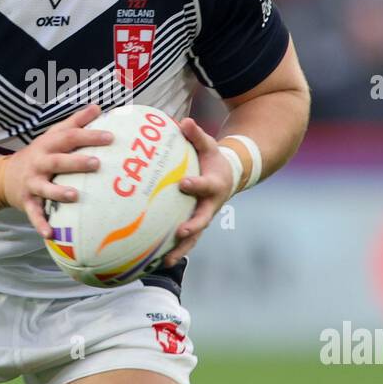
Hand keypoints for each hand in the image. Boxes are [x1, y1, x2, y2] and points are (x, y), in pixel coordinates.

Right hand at [4, 103, 113, 237]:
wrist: (3, 177)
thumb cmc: (39, 154)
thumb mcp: (53, 135)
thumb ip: (75, 122)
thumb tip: (98, 107)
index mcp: (48, 145)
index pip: (69, 137)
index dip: (89, 136)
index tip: (110, 137)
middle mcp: (39, 163)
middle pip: (57, 161)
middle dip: (76, 162)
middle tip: (96, 163)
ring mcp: (32, 183)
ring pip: (45, 188)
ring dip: (59, 192)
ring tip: (75, 195)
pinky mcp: (27, 202)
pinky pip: (34, 214)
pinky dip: (41, 224)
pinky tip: (51, 234)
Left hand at [161, 117, 233, 267]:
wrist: (229, 176)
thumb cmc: (212, 158)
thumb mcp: (208, 144)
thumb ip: (196, 135)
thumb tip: (184, 121)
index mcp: (214, 185)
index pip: (205, 185)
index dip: (196, 185)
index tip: (184, 184)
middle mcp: (210, 205)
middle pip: (202, 220)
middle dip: (192, 228)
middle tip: (179, 233)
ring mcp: (203, 218)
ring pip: (194, 237)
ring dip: (181, 249)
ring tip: (166, 262)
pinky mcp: (196, 225)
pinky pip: (184, 241)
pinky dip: (172, 251)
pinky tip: (153, 261)